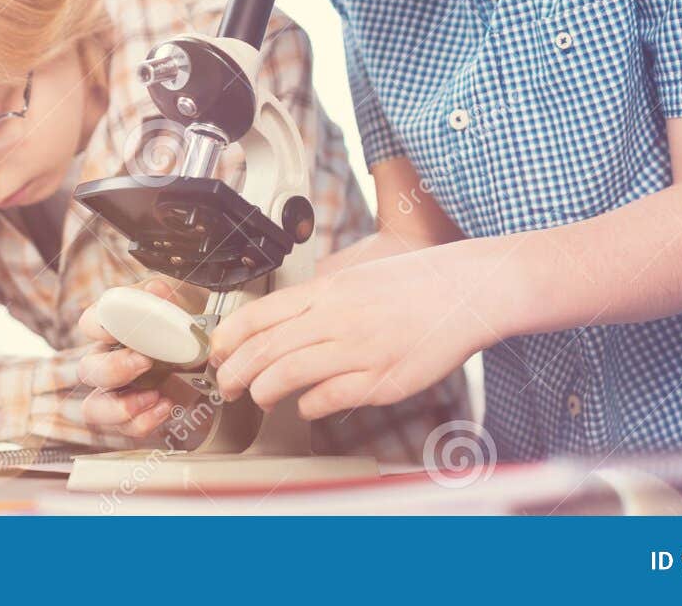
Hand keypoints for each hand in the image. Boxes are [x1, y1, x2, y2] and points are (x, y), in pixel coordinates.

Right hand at [77, 277, 202, 438]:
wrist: (215, 353)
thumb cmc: (187, 321)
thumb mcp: (183, 300)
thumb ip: (166, 295)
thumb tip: (154, 290)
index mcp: (115, 327)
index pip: (89, 323)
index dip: (98, 328)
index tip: (117, 330)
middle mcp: (110, 359)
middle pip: (87, 370)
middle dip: (114, 369)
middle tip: (146, 362)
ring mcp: (121, 390)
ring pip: (94, 408)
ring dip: (120, 407)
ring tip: (152, 396)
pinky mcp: (139, 413)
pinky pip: (128, 427)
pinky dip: (146, 421)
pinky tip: (167, 404)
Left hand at [209, 247, 486, 418]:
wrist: (465, 290)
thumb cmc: (414, 283)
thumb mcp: (356, 276)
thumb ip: (319, 297)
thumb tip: (281, 318)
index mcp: (327, 290)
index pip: (258, 314)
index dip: (227, 338)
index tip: (216, 353)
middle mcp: (336, 318)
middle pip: (264, 349)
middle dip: (234, 373)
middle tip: (226, 386)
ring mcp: (358, 350)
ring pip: (287, 374)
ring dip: (263, 392)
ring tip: (259, 398)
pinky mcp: (382, 380)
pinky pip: (328, 398)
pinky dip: (307, 406)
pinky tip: (305, 405)